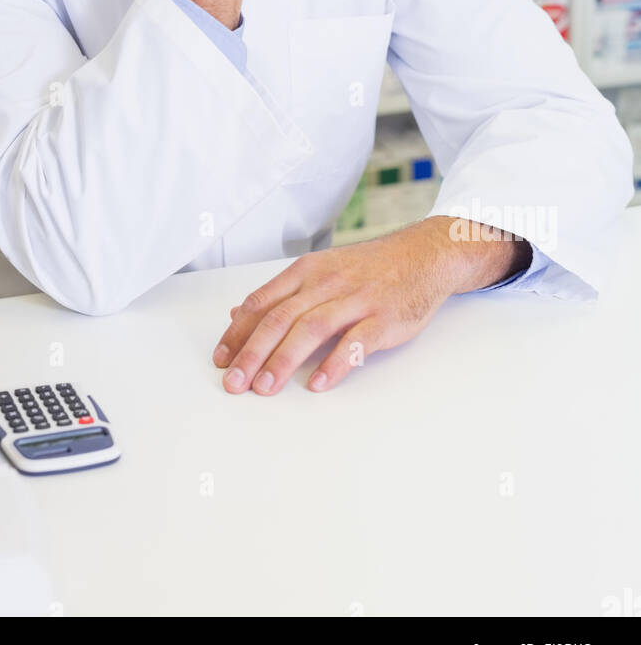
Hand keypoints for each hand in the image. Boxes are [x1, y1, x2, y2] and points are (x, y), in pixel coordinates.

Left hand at [211, 229, 456, 395]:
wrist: (422, 256)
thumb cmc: (367, 269)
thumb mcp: (320, 270)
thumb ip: (281, 293)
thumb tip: (239, 313)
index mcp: (307, 272)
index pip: (263, 302)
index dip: (238, 331)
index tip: (221, 358)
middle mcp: (327, 284)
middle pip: (281, 318)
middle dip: (253, 352)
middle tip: (234, 382)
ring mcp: (356, 301)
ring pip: (312, 328)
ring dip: (284, 360)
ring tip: (265, 388)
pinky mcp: (383, 319)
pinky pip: (355, 342)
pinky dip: (335, 363)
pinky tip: (318, 383)